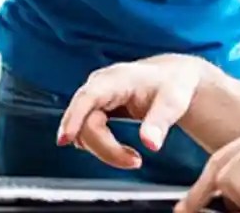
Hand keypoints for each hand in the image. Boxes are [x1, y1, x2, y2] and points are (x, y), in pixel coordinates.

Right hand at [58, 54, 207, 168]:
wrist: (172, 78)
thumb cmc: (172, 86)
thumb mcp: (173, 102)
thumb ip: (160, 122)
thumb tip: (151, 144)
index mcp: (117, 79)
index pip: (88, 97)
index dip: (74, 117)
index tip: (66, 138)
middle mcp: (100, 86)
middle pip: (85, 122)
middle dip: (105, 148)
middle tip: (135, 162)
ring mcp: (95, 97)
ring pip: (83, 131)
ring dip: (104, 150)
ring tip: (133, 158)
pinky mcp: (95, 109)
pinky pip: (87, 133)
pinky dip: (102, 147)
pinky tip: (123, 151)